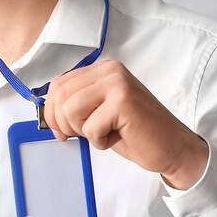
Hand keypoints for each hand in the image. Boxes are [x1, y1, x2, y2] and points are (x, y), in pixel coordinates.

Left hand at [41, 60, 207, 188]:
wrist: (171, 147)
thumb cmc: (133, 132)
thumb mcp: (98, 111)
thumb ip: (76, 103)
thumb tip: (45, 111)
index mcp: (102, 69)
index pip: (58, 85)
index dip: (52, 112)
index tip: (61, 130)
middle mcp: (110, 70)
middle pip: (60, 95)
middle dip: (63, 123)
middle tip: (82, 135)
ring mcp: (117, 83)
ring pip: (70, 110)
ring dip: (83, 131)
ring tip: (104, 133)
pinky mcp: (123, 101)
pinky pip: (90, 128)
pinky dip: (99, 141)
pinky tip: (117, 137)